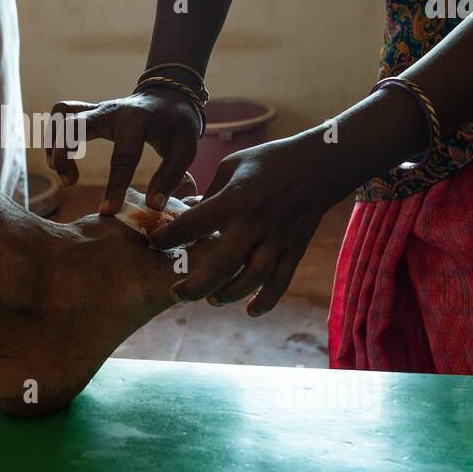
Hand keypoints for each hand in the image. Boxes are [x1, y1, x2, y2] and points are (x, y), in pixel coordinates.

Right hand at [46, 89, 202, 214]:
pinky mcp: (88, 112)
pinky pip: (61, 117)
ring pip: (60, 116)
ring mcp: (96, 109)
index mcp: (137, 121)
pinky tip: (66, 159)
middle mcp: (110, 110)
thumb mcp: (185, 148)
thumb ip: (169, 176)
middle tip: (70, 182)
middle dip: (63, 154)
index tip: (107, 212)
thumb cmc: (177, 124)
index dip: (115, 187)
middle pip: (72, 124)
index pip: (122, 157)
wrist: (168, 94)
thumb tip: (152, 206)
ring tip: (67, 174)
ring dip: (55, 145)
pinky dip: (56, 138)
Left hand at [147, 135, 343, 314]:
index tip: (154, 242)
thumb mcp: (231, 167)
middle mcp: (254, 223)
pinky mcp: (294, 250)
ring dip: (229, 295)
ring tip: (212, 299)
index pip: (192, 225)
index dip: (167, 237)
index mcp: (233, 199)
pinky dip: (267, 300)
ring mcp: (276, 240)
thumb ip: (208, 195)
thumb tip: (185, 214)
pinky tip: (251, 310)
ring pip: (252, 279)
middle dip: (195, 285)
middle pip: (222, 264)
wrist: (318, 165)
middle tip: (175, 293)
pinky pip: (281, 282)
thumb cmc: (268, 162)